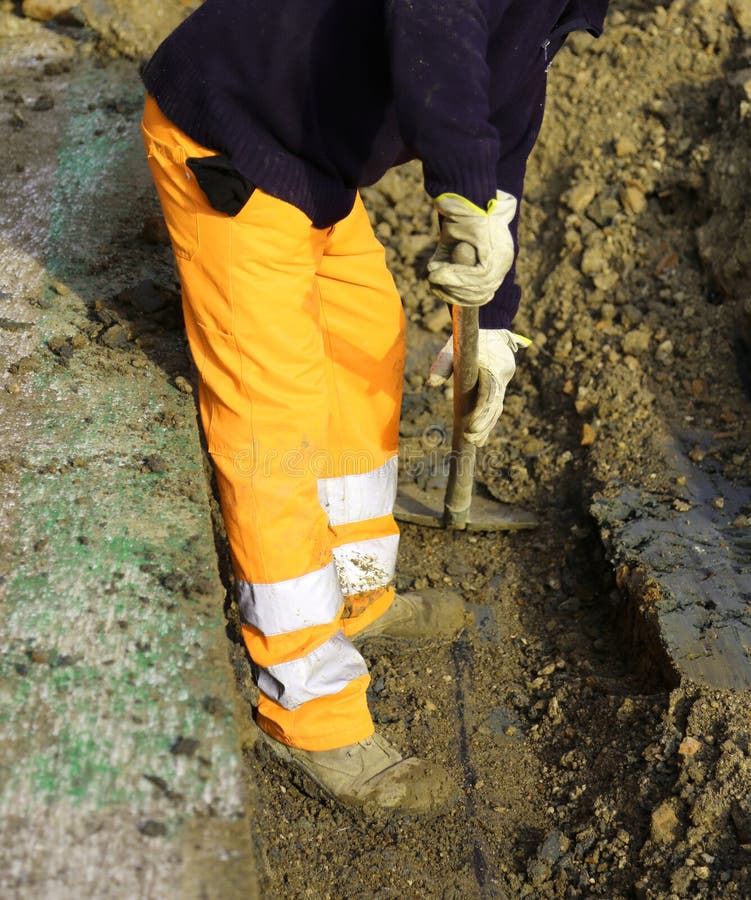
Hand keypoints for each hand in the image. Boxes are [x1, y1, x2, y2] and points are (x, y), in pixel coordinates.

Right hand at [426, 190, 516, 306]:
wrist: (467, 197)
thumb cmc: (460, 219)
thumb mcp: (453, 244)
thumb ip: (447, 261)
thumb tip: (433, 274)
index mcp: (499, 262)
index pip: (485, 291)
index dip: (465, 299)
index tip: (447, 298)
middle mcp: (504, 262)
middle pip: (482, 292)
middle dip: (456, 295)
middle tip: (437, 290)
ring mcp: (501, 257)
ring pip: (477, 286)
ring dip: (452, 287)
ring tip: (434, 281)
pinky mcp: (492, 251)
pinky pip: (475, 274)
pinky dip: (455, 277)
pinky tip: (439, 275)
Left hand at [427, 329, 530, 445]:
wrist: (490, 325)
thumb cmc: (467, 337)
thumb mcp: (453, 347)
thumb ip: (442, 364)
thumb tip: (431, 382)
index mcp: (494, 366)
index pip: (490, 395)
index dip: (482, 413)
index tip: (471, 428)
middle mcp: (503, 374)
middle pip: (496, 405)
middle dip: (484, 425)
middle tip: (472, 440)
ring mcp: (505, 379)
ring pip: (498, 406)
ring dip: (488, 425)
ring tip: (477, 442)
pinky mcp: (502, 382)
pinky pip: (497, 402)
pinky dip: (489, 418)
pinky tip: (481, 433)